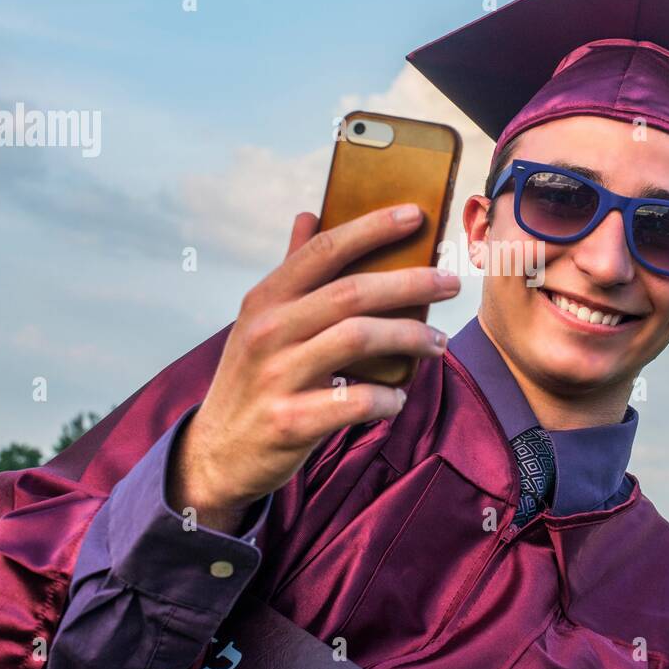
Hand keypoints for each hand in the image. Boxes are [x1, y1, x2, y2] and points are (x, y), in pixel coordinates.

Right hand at [168, 203, 459, 529]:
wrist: (217, 452)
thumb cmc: (253, 378)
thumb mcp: (259, 320)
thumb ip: (290, 270)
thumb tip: (309, 215)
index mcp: (265, 299)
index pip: (324, 250)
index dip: (373, 228)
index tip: (417, 215)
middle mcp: (268, 330)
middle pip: (352, 292)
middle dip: (411, 283)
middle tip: (451, 283)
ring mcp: (277, 376)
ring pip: (358, 339)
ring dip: (410, 337)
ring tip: (438, 343)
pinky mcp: (290, 421)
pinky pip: (356, 402)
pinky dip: (387, 398)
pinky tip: (400, 398)